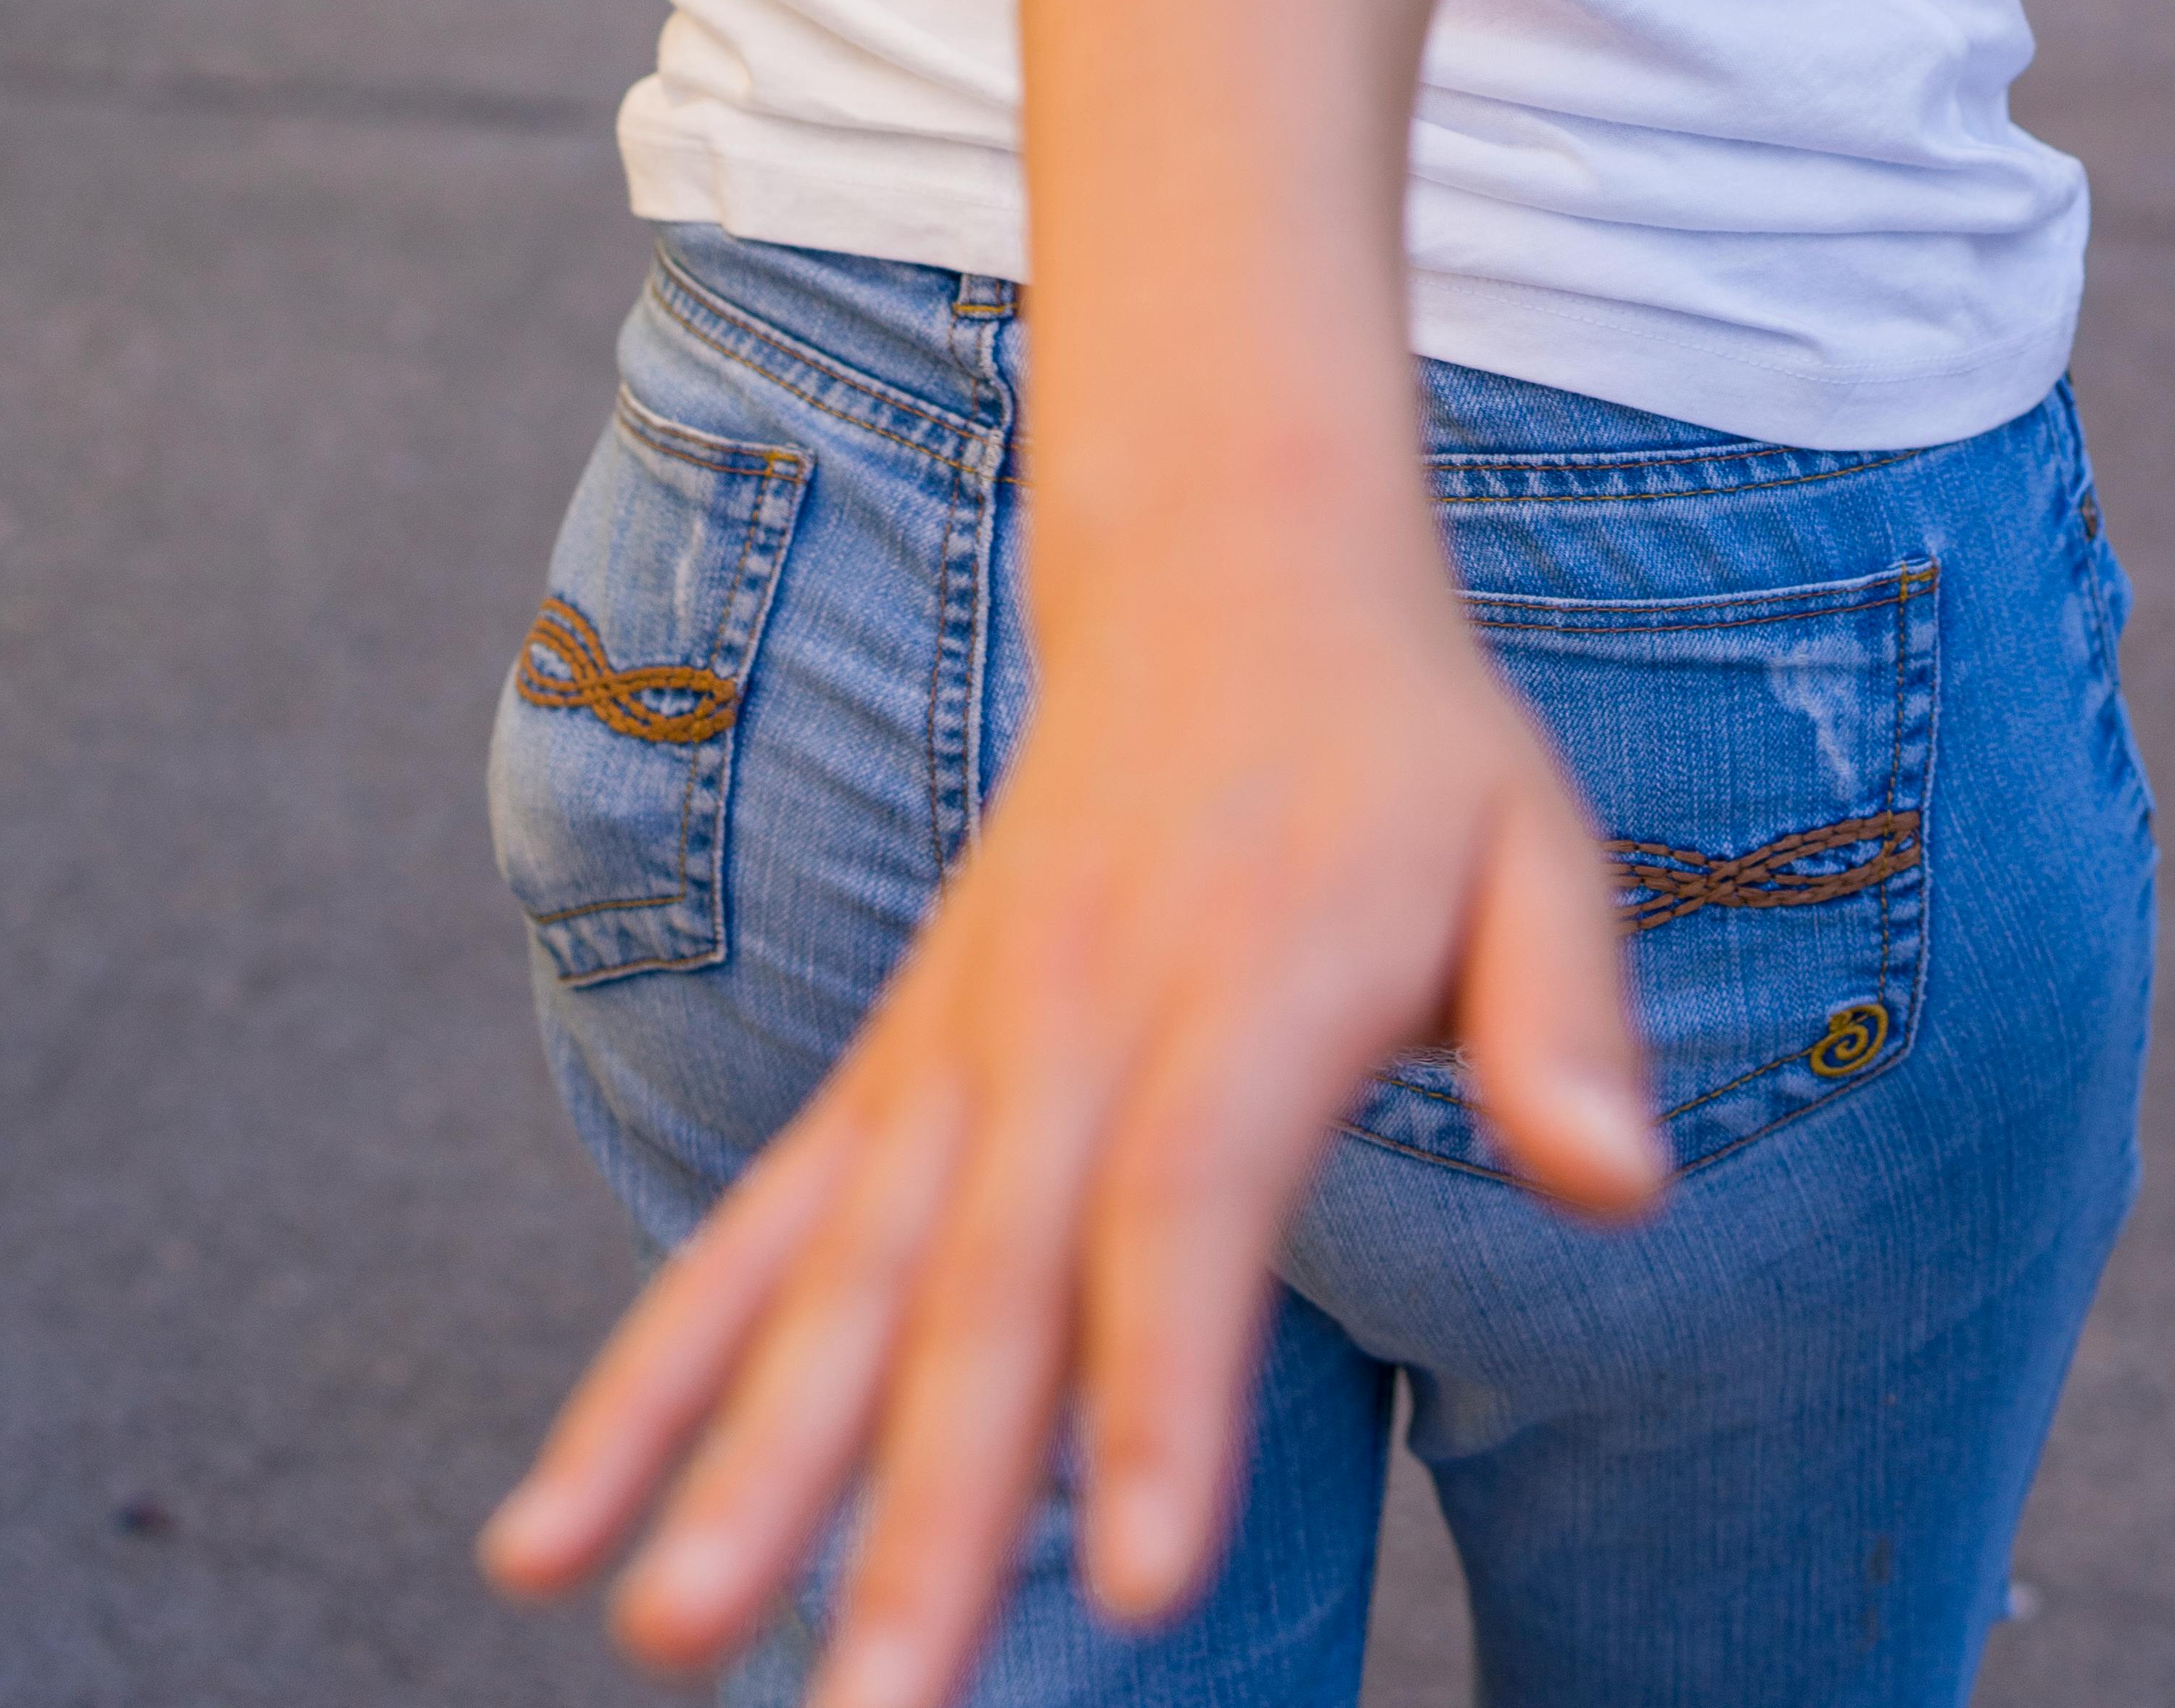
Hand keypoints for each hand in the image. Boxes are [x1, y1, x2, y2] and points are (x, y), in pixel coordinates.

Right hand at [477, 512, 1663, 1704]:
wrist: (1231, 573)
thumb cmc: (1409, 753)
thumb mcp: (1535, 840)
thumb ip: (1566, 1013)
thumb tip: (1622, 1180)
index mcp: (1238, 986)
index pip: (1186, 1207)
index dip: (1162, 1389)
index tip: (1141, 1583)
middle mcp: (1065, 1028)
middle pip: (985, 1291)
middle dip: (924, 1513)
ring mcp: (951, 1059)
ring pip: (835, 1284)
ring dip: (746, 1466)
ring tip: (665, 1638)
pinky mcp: (888, 1084)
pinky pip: (749, 1242)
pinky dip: (649, 1385)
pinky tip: (551, 1536)